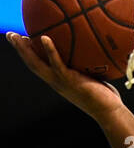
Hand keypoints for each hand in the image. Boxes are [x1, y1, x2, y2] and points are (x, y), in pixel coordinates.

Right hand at [7, 31, 123, 123]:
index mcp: (58, 80)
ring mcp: (61, 81)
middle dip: (20, 49)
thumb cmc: (105, 97)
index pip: (39, 65)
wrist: (109, 112)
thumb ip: (88, 66)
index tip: (22, 40)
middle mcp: (56, 81)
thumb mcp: (93, 78)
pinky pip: (57, 64)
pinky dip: (50, 51)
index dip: (28, 54)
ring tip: (16, 36)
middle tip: (10, 35)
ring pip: (37, 64)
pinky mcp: (70, 81)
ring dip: (25, 50)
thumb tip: (95, 51)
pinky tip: (45, 38)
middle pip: (32, 63)